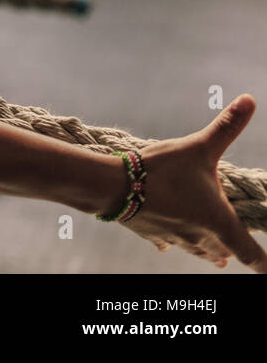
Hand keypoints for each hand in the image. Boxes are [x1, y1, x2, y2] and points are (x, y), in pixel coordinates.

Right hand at [114, 95, 266, 271]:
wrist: (114, 186)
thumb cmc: (161, 170)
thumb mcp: (198, 146)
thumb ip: (226, 126)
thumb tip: (250, 100)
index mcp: (218, 221)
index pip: (252, 254)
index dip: (265, 264)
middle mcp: (199, 236)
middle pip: (223, 252)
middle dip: (233, 252)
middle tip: (241, 257)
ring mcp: (174, 238)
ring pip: (198, 251)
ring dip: (208, 252)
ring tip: (217, 258)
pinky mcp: (151, 234)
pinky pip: (167, 243)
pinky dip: (172, 242)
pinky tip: (167, 244)